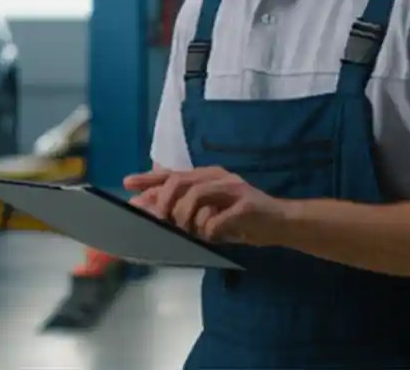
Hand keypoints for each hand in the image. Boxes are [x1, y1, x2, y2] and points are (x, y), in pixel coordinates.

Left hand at [122, 166, 286, 244]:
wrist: (281, 223)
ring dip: (187, 220)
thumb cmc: (241, 220)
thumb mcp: (210, 212)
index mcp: (208, 176)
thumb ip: (183, 209)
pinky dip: (209, 233)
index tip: (128, 183)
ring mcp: (234, 189)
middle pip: (180, 182)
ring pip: (195, 198)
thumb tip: (149, 208)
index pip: (172, 173)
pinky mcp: (246, 206)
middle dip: (165, 204)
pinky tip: (214, 237)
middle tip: (162, 221)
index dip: (148, 178)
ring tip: (192, 232)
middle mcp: (219, 177)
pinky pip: (216, 221)